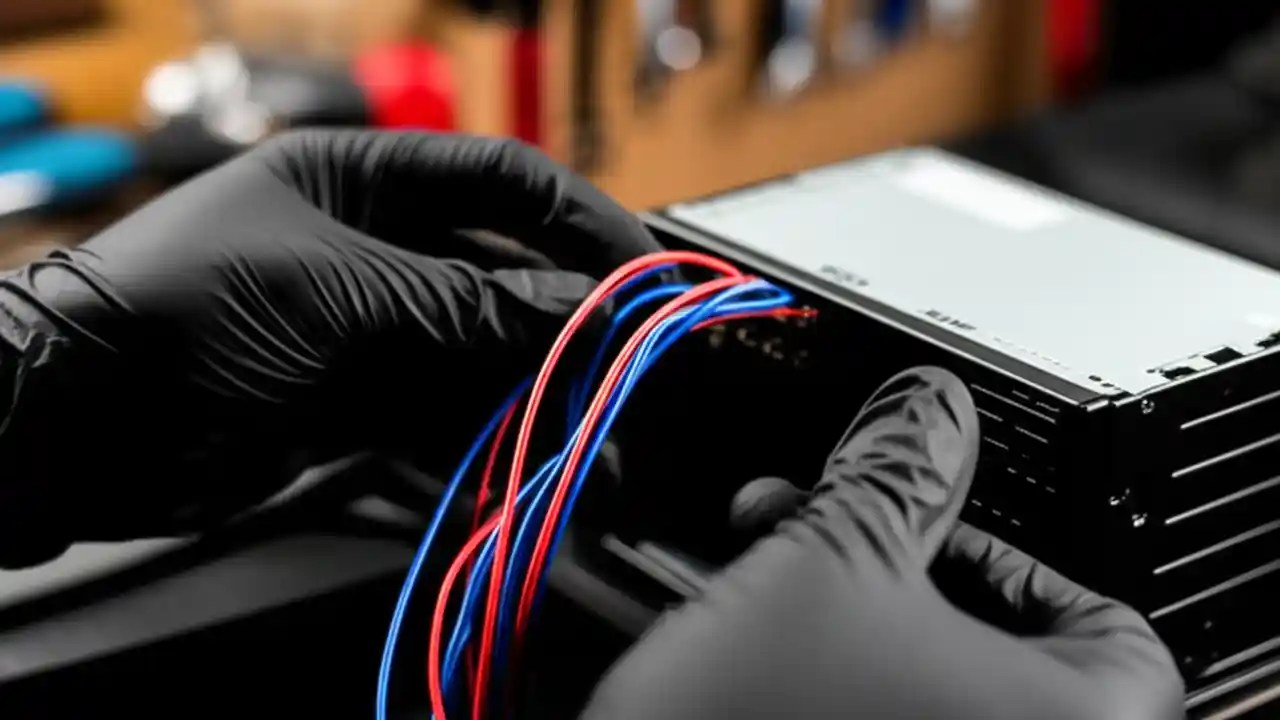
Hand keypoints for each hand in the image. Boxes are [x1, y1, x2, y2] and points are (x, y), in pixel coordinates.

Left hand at [0, 130, 658, 564]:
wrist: (77, 418)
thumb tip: (575, 310)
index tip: (641, 271)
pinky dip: (491, 440)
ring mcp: (368, 327)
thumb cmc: (186, 308)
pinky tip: (536, 464)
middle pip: (502, 276)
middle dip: (570, 325)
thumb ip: (467, 304)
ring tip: (600, 441)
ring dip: (541, 397)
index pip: (502, 181)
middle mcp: (376, 246)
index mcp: (365, 177)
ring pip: (481, 355)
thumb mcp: (343, 290)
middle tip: (632, 369)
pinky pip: (444, 413)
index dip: (581, 222)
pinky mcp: (355, 400)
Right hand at [582, 368, 1182, 719]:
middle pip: (991, 639)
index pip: (1096, 608)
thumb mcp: (828, 561)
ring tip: (768, 559)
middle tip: (823, 517)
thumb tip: (928, 406)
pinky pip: (884, 719)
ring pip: (921, 679)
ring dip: (849, 603)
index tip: (919, 510)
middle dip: (889, 556)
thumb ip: (898, 464)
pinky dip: (835, 671)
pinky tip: (759, 629)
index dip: (995, 541)